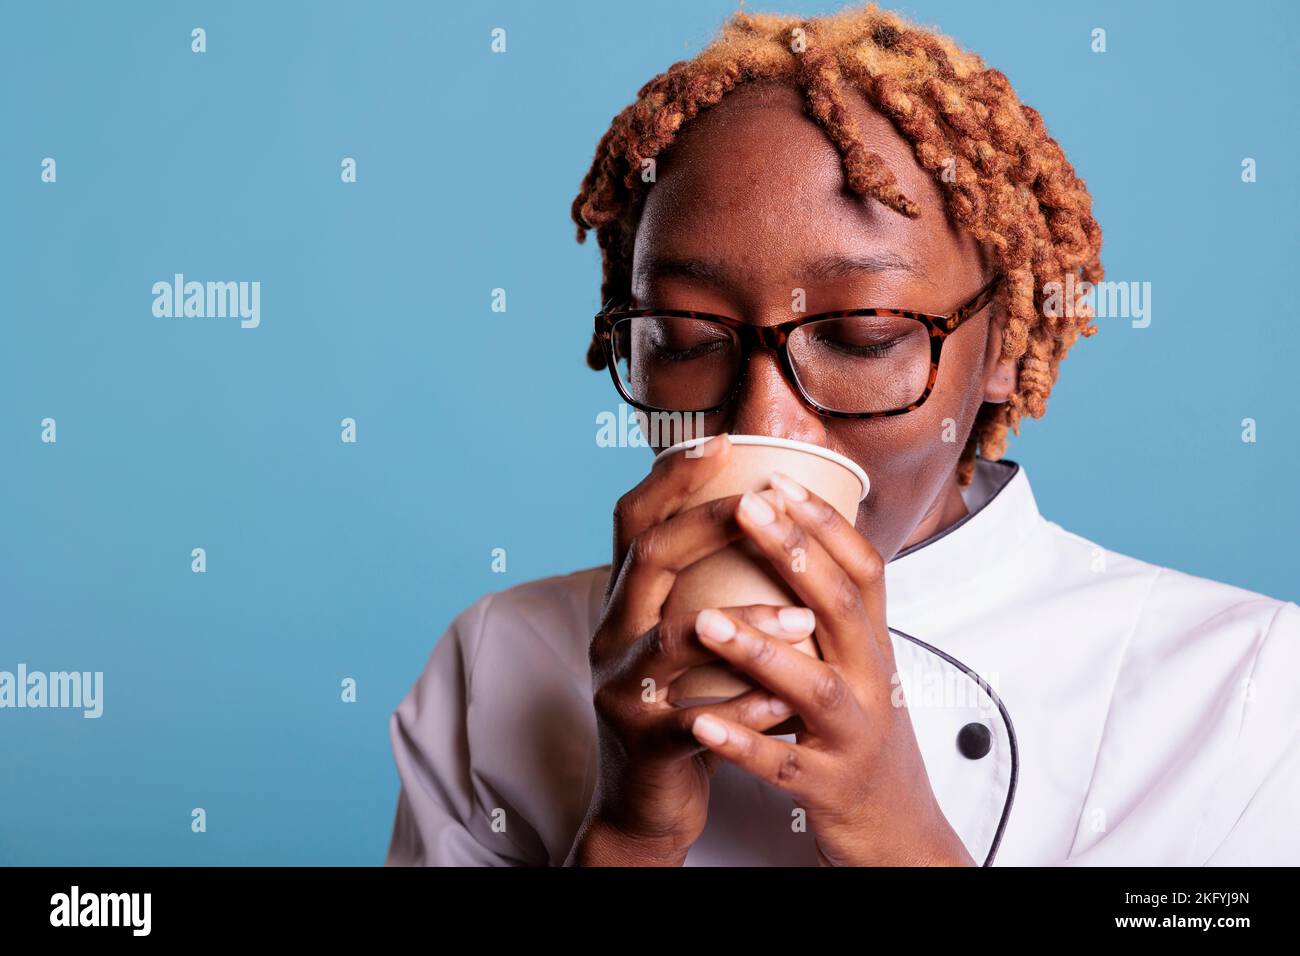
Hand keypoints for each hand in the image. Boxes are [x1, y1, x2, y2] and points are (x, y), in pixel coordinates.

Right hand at [566, 435, 816, 865]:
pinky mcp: (643, 743)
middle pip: (648, 560)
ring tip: (802, 620)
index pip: (634, 521)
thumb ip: (705, 585)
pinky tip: (781, 699)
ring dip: (742, 623)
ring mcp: (622, 688)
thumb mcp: (684, 636)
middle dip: (706, 524)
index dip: (672, 478)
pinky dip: (742, 707)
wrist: (643, 799)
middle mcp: (612, 635)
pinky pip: (693, 720)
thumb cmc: (682, 704)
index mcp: (625, 602)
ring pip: (671, 640)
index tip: (721, 442)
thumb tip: (767, 513)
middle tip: (762, 506)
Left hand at [685, 472, 975, 866]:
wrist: (902, 832)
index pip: (863, 569)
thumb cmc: (863, 736)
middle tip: (746, 509)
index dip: (825, 521)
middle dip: (796, 554)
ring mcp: (855, 736)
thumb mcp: (859, 665)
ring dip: (760, 650)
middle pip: (843, 608)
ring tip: (704, 620)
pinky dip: (742, 743)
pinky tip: (700, 723)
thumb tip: (800, 537)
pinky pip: (783, 765)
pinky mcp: (831, 788)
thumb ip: (832, 611)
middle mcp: (873, 682)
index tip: (777, 478)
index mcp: (872, 647)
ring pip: (813, 687)